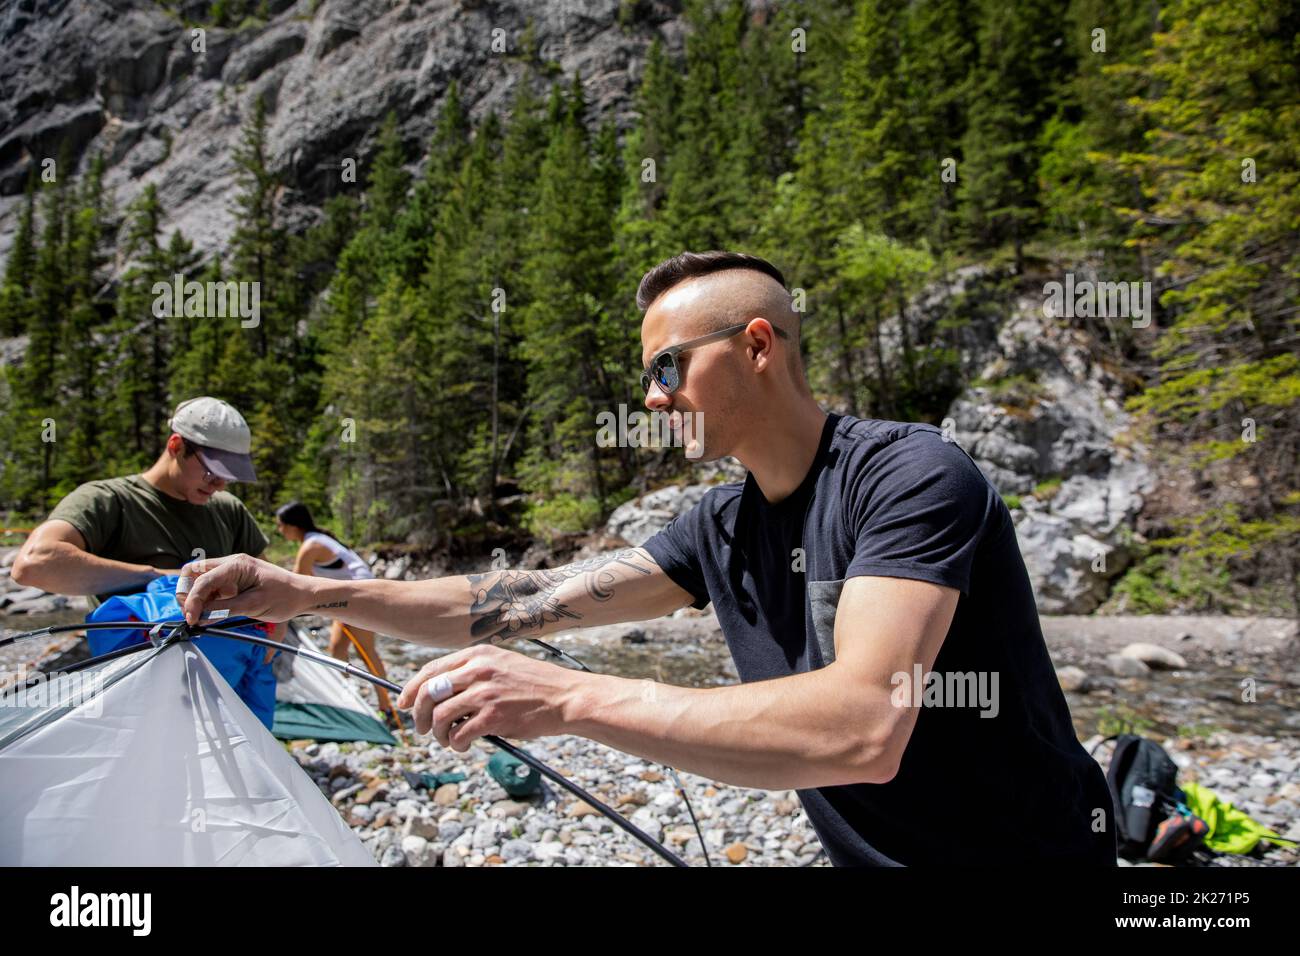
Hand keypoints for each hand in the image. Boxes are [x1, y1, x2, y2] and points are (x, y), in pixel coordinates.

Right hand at [179, 553, 312, 624]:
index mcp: (237, 564)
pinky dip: (205, 601)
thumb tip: (200, 617)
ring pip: (199, 581)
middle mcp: (230, 563)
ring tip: (202, 617)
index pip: (203, 580)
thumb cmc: (284, 597)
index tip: (191, 620)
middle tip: (192, 615)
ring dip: (196, 598)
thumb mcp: (254, 605)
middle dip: (187, 594)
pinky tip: (211, 614)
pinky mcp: (231, 582)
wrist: (302, 594)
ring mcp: (230, 572)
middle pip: (193, 573)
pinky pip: (210, 589)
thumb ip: (225, 610)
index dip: (192, 601)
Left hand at [396, 644, 579, 751]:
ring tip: (446, 740)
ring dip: (437, 733)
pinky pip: (459, 735)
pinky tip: (463, 746)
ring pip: (440, 716)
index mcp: (478, 655)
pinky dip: (456, 744)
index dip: (411, 689)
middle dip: (418, 714)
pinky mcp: (494, 717)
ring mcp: (485, 693)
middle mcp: (478, 670)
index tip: (403, 703)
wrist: (565, 697)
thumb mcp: (502, 664)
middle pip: (429, 693)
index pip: (431, 670)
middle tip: (422, 728)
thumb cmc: (535, 685)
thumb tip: (438, 691)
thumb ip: (473, 671)